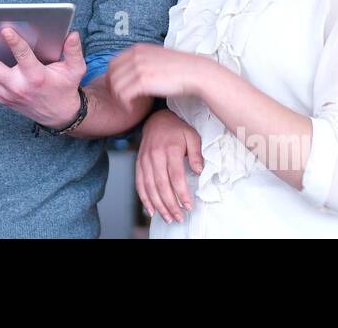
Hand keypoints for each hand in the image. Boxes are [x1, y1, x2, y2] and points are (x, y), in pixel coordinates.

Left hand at [0, 28, 86, 127]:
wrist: (59, 115)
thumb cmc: (65, 88)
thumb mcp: (75, 69)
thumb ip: (73, 51)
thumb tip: (72, 33)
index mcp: (36, 76)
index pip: (24, 57)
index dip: (15, 43)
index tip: (5, 29)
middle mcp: (18, 86)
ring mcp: (7, 95)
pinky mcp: (0, 99)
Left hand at [107, 44, 201, 108]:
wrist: (195, 73)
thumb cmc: (179, 69)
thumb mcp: (156, 57)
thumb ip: (142, 60)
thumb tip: (130, 71)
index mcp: (138, 48)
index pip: (112, 63)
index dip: (112, 78)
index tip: (119, 89)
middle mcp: (135, 55)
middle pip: (111, 74)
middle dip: (113, 89)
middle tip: (121, 99)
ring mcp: (138, 67)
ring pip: (115, 86)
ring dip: (118, 98)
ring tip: (127, 105)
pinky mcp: (143, 81)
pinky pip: (123, 95)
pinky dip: (125, 104)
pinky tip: (131, 108)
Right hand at [136, 109, 203, 223]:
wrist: (157, 119)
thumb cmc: (176, 129)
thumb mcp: (192, 136)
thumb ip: (195, 154)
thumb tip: (198, 171)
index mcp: (170, 149)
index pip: (175, 176)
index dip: (181, 193)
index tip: (187, 205)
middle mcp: (155, 156)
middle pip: (161, 184)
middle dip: (170, 204)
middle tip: (178, 217)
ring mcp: (144, 160)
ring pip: (149, 187)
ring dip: (158, 205)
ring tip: (167, 217)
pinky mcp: (138, 163)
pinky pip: (139, 183)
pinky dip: (144, 198)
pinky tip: (151, 209)